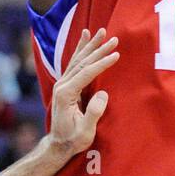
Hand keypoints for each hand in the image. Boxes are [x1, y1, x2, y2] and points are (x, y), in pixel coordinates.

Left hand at [47, 26, 118, 161]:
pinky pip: (74, 63)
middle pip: (82, 62)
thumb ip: (93, 113)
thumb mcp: (85, 132)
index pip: (86, 73)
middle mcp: (62, 85)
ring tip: (100, 31)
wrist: (58, 144)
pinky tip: (85, 38)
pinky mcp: (65, 84)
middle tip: (113, 38)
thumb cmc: (73, 140)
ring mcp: (62, 83)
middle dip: (98, 49)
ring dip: (90, 45)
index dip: (102, 63)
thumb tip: (103, 94)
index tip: (116, 54)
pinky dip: (81, 49)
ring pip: (78, 60)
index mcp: (66, 94)